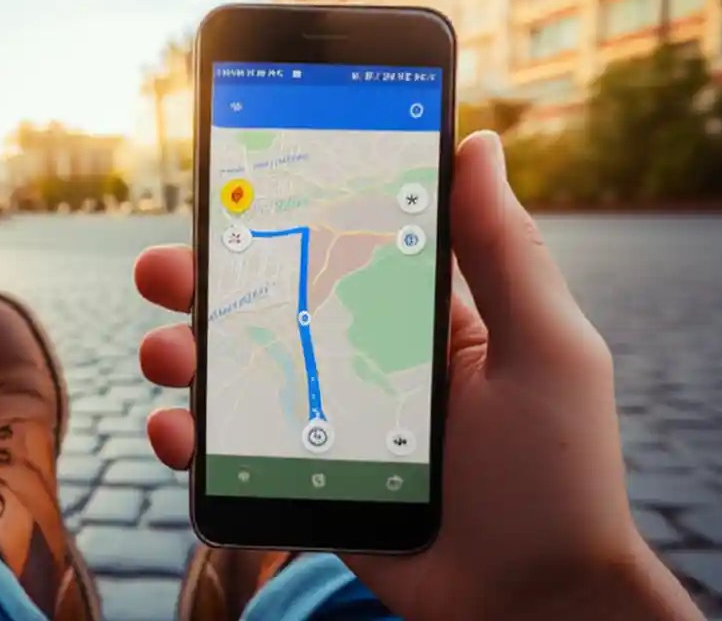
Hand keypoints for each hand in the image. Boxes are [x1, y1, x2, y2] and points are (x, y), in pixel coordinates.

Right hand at [133, 132, 702, 620]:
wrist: (531, 604)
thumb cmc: (557, 475)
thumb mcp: (545, 350)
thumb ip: (506, 252)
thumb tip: (476, 145)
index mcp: (414, 320)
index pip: (337, 248)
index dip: (282, 217)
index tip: (234, 185)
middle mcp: (359, 361)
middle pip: (264, 306)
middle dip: (204, 282)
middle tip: (164, 268)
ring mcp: (322, 422)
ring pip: (233, 374)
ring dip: (183, 355)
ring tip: (165, 356)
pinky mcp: (299, 480)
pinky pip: (228, 453)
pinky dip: (189, 439)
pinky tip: (176, 431)